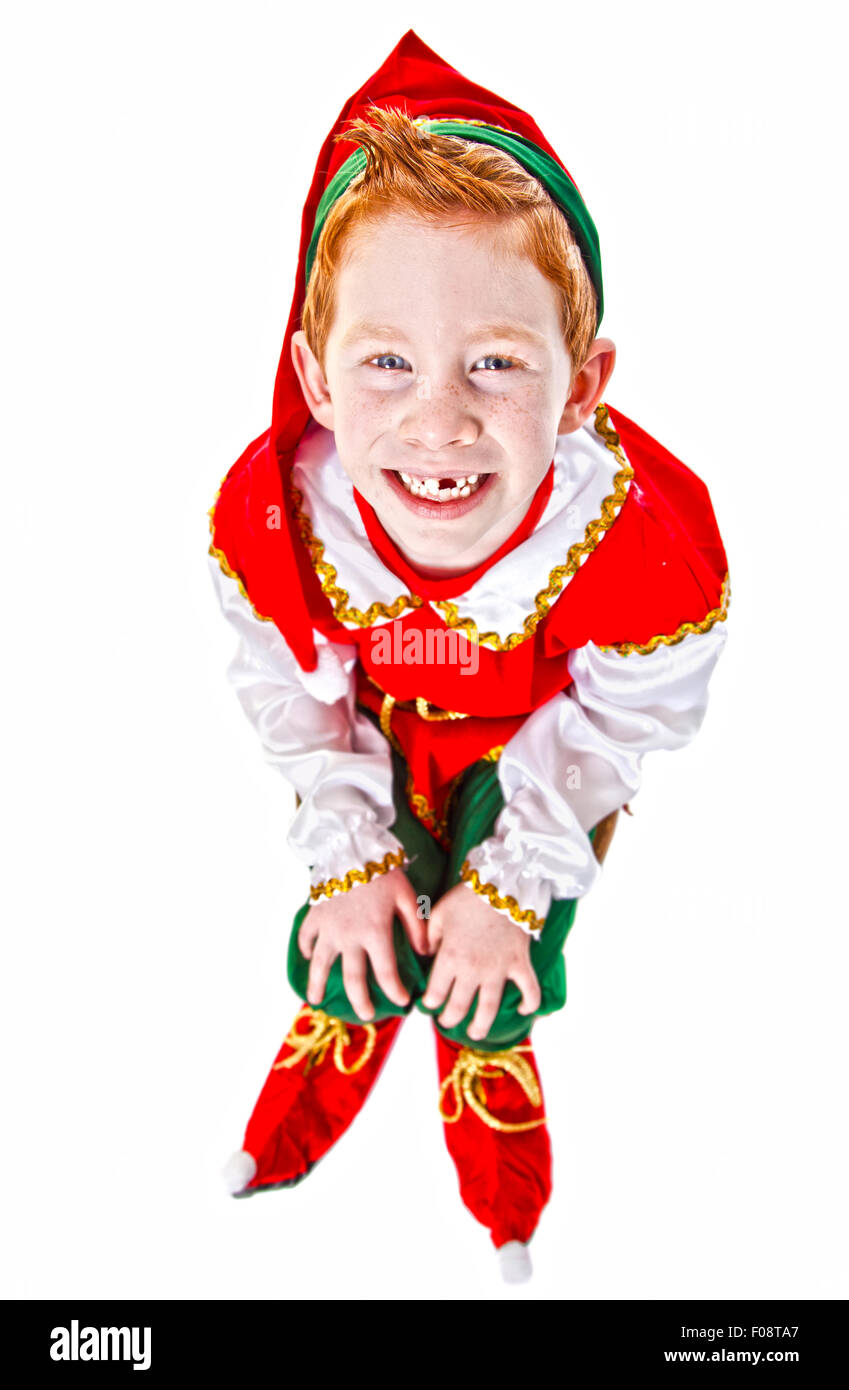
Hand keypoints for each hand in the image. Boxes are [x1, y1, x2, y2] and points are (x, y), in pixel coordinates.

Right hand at [298, 867, 427, 1022]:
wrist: (351, 845)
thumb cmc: (383, 870)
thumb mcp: (407, 896)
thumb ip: (416, 926)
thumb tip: (424, 952)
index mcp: (375, 933)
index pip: (386, 973)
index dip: (395, 991)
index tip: (403, 1002)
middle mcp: (350, 937)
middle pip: (353, 979)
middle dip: (360, 1001)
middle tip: (366, 1015)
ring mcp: (328, 928)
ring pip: (321, 965)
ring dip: (318, 984)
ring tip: (316, 1001)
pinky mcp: (314, 915)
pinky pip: (307, 937)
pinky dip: (306, 949)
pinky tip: (310, 958)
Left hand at [421, 883, 540, 1041]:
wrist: (502, 884)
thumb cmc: (467, 897)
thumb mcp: (439, 913)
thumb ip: (429, 938)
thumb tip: (426, 955)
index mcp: (449, 958)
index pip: (436, 993)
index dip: (429, 1003)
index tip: (427, 1004)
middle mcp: (473, 970)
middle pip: (459, 1006)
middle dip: (449, 1019)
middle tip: (445, 1022)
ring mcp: (499, 970)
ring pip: (488, 1008)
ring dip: (481, 1025)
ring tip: (475, 1034)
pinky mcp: (519, 964)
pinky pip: (529, 990)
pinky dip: (529, 1003)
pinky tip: (524, 1010)